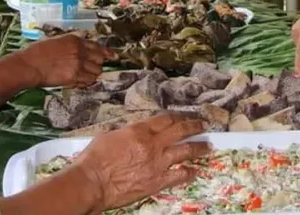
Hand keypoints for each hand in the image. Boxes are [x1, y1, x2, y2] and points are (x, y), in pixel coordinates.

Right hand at [16, 33, 110, 87]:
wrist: (28, 65)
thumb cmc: (37, 53)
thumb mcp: (56, 41)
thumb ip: (71, 45)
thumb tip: (81, 50)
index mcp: (75, 40)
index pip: (97, 46)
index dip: (106, 52)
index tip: (112, 56)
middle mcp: (79, 50)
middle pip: (100, 59)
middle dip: (97, 64)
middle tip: (89, 68)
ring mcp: (78, 63)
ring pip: (96, 71)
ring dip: (91, 74)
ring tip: (81, 76)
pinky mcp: (74, 76)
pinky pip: (88, 80)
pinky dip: (85, 82)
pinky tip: (77, 81)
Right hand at [73, 114, 210, 210]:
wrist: (92, 182)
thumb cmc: (94, 159)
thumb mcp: (109, 135)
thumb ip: (127, 132)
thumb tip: (135, 131)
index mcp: (140, 130)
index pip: (165, 119)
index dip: (177, 117)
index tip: (183, 117)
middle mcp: (153, 144)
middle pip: (180, 131)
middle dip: (194, 126)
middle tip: (203, 125)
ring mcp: (158, 163)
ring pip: (186, 151)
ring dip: (199, 147)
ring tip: (208, 146)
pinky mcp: (158, 181)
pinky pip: (180, 175)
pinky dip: (189, 172)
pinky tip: (195, 171)